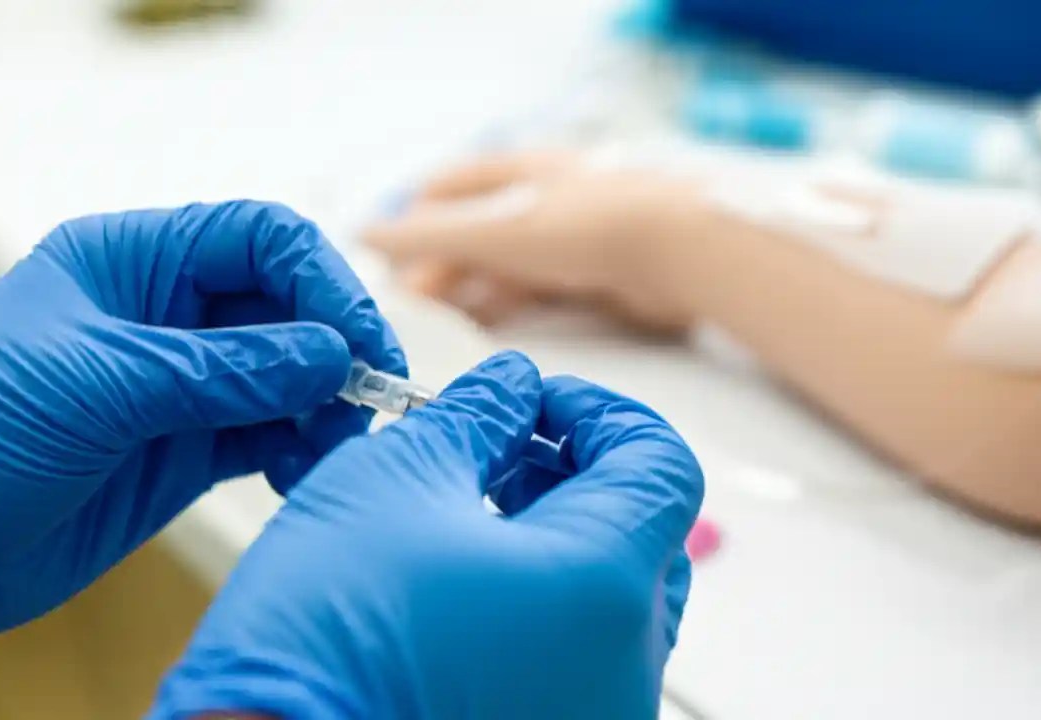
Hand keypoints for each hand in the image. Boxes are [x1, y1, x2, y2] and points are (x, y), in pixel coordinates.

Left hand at [0, 201, 403, 688]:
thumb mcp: (98, 385)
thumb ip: (224, 370)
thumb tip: (330, 354)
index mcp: (135, 262)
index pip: (259, 240)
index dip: (320, 282)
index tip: (359, 342)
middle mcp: (167, 315)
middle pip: (287, 308)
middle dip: (335, 350)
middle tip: (366, 402)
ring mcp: (181, 386)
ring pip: (289, 377)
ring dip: (326, 406)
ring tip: (333, 448)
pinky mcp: (186, 451)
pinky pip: (270, 436)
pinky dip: (300, 450)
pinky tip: (302, 473)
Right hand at [149, 352, 702, 719]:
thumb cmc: (322, 639)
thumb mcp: (392, 483)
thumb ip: (474, 417)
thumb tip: (510, 387)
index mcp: (603, 585)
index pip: (660, 464)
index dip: (600, 412)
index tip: (536, 400)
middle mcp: (625, 666)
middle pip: (645, 533)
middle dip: (577, 473)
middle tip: (499, 448)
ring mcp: (594, 716)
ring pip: (610, 602)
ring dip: (556, 536)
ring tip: (467, 511)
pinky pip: (576, 659)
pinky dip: (540, 604)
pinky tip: (463, 583)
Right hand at [364, 151, 697, 333]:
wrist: (677, 254)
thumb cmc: (585, 224)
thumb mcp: (494, 231)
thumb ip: (428, 236)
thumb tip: (364, 234)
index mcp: (524, 172)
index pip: (459, 184)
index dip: (420, 213)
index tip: (387, 247)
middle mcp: (547, 201)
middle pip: (481, 234)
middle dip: (441, 266)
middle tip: (406, 305)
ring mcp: (573, 241)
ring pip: (506, 269)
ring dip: (467, 294)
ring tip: (432, 328)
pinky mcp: (595, 281)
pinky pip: (534, 295)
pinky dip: (501, 311)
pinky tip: (478, 335)